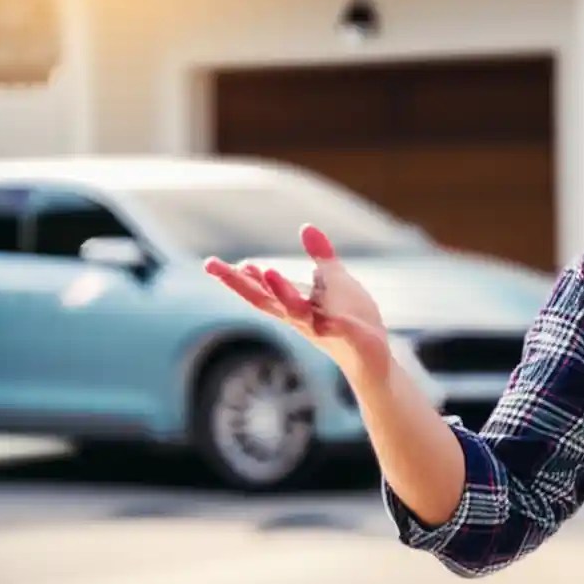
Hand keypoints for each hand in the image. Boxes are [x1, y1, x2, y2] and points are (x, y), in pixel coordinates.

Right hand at [203, 224, 391, 383]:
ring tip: (268, 271)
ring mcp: (322, 328)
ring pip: (297, 312)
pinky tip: (330, 313)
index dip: (237, 278)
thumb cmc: (352, 319)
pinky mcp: (347, 334)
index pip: (260, 290)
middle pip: (264, 301)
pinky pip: (336, 326)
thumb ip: (321, 256)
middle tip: (210, 265)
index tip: (212, 263)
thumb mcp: (335, 281)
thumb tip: (305, 226)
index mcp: (295, 305)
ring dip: (282, 292)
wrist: (373, 356)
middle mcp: (301, 318)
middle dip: (238, 283)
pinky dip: (330, 319)